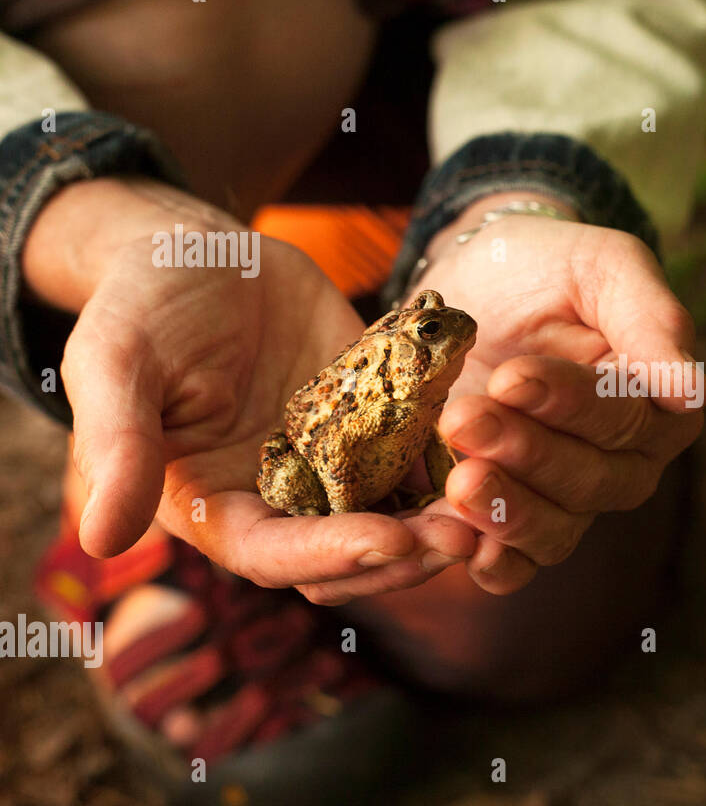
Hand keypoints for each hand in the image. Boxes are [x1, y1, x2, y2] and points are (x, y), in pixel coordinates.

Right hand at [24, 177, 476, 596]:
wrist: (203, 250)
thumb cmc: (144, 303)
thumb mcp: (118, 362)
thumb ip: (118, 446)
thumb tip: (100, 540)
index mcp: (214, 506)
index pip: (275, 554)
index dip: (333, 555)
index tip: (393, 540)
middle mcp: (281, 499)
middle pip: (349, 554)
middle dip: (406, 553)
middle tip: (465, 535)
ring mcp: (335, 466)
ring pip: (397, 514)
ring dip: (445, 519)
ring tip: (501, 502)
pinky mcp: (376, 427)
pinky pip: (421, 456)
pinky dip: (458, 463)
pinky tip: (505, 451)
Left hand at [410, 192, 705, 594]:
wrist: (478, 288)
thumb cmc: (549, 266)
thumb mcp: (602, 264)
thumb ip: (651, 315)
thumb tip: (690, 390)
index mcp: (658, 403)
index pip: (626, 417)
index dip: (571, 405)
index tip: (512, 377)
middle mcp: (623, 462)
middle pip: (593, 481)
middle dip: (527, 453)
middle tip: (463, 418)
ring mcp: (568, 499)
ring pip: (556, 530)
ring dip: (507, 512)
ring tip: (457, 481)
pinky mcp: (512, 519)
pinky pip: (516, 564)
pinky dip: (493, 563)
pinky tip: (460, 546)